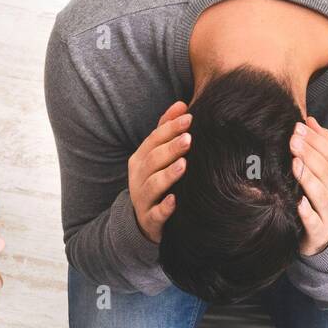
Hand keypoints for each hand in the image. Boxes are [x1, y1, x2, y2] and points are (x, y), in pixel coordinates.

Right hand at [128, 101, 191, 242]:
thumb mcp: (156, 157)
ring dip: (168, 175)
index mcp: (140, 159)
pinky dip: (164, 208)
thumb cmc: (155, 182)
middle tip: (189, 139)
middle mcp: (138, 177)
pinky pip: (156, 214)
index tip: (189, 118)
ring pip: (153, 185)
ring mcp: (142, 199)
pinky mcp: (150, 220)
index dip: (170, 128)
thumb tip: (181, 104)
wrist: (144, 222)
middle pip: (153, 160)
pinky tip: (175, 201)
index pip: (153, 140)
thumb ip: (166, 131)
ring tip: (184, 165)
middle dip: (170, 148)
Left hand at [290, 116, 327, 256]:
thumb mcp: (325, 173)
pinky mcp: (319, 231)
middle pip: (326, 171)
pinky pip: (314, 222)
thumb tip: (310, 120)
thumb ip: (321, 146)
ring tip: (295, 164)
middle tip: (292, 140)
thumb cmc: (320, 199)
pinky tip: (298, 203)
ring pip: (321, 194)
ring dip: (308, 179)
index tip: (298, 127)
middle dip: (310, 154)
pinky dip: (307, 213)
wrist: (323, 237)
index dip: (316, 140)